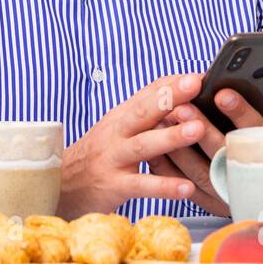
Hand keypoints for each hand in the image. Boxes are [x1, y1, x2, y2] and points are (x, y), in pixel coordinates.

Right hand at [57, 74, 205, 217]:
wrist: (61, 184)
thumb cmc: (100, 154)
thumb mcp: (118, 128)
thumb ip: (145, 113)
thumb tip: (179, 92)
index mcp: (122, 116)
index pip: (148, 93)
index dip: (173, 83)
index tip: (200, 75)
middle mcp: (116, 133)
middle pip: (143, 111)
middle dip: (170, 97)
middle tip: (195, 85)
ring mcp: (114, 158)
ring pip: (143, 145)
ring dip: (171, 136)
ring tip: (197, 129)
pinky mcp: (113, 185)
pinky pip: (141, 186)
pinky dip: (164, 186)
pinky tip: (187, 188)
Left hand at [143, 77, 262, 216]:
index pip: (257, 133)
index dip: (241, 113)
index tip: (222, 93)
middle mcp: (250, 176)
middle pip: (223, 154)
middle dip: (202, 131)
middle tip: (182, 107)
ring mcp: (228, 192)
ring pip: (199, 172)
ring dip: (179, 147)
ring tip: (163, 119)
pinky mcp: (208, 201)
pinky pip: (183, 185)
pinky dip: (167, 165)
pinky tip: (155, 142)